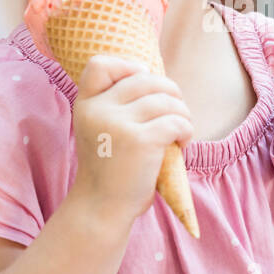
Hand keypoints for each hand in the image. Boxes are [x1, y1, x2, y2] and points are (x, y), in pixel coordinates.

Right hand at [69, 54, 193, 222]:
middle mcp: (99, 110)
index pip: (99, 64)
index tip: (143, 83)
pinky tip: (182, 144)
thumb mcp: (101, 130)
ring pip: (166, 99)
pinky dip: (187, 130)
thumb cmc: (110, 169)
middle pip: (146, 78)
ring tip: (181, 131)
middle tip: (176, 113)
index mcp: (86, 105)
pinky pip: (177, 121)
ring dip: (183, 113)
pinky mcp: (142, 141)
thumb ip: (117, 106)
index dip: (127, 66)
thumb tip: (160, 82)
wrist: (102, 208)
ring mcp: (119, 124)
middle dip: (170, 92)